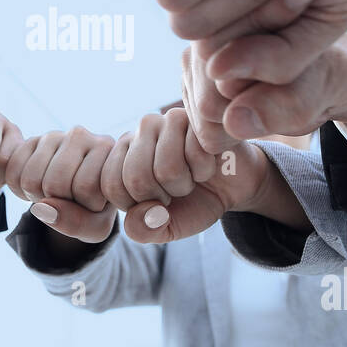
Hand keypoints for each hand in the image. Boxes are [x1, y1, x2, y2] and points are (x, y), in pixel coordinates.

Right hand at [6, 127, 117, 242]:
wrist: (77, 190)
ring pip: (32, 180)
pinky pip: (13, 175)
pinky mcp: (29, 141)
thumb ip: (77, 223)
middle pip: (56, 184)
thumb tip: (41, 208)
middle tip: (70, 199)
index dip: (86, 207)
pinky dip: (20, 191)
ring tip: (55, 194)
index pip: (86, 188)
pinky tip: (38, 187)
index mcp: (107, 149)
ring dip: (38, 199)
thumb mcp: (96, 224)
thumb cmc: (94, 207)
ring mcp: (53, 135)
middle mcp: (81, 134)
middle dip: (59, 203)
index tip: (94, 200)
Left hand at [103, 108, 270, 243]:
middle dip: (164, 197)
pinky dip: (205, 170)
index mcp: (122, 153)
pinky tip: (209, 161)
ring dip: (186, 184)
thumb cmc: (195, 202)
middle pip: (136, 178)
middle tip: (178, 187)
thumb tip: (148, 214)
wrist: (235, 185)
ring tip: (193, 174)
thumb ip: (143, 230)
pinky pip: (194, 155)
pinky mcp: (196, 116)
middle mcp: (140, 130)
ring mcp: (168, 119)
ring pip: (166, 169)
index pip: (110, 186)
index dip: (138, 206)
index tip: (157, 201)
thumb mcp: (164, 228)